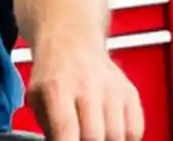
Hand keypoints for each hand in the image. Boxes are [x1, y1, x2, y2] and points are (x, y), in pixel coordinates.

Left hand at [26, 43, 141, 140]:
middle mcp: (88, 86)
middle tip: (79, 140)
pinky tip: (110, 134)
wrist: (71, 41)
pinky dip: (124, 138)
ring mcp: (112, 89)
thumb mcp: (36, 96)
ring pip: (117, 135)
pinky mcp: (130, 93)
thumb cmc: (53, 71)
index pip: (66, 128)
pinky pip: (135, 129)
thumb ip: (47, 124)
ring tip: (93, 137)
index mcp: (58, 87)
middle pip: (95, 136)